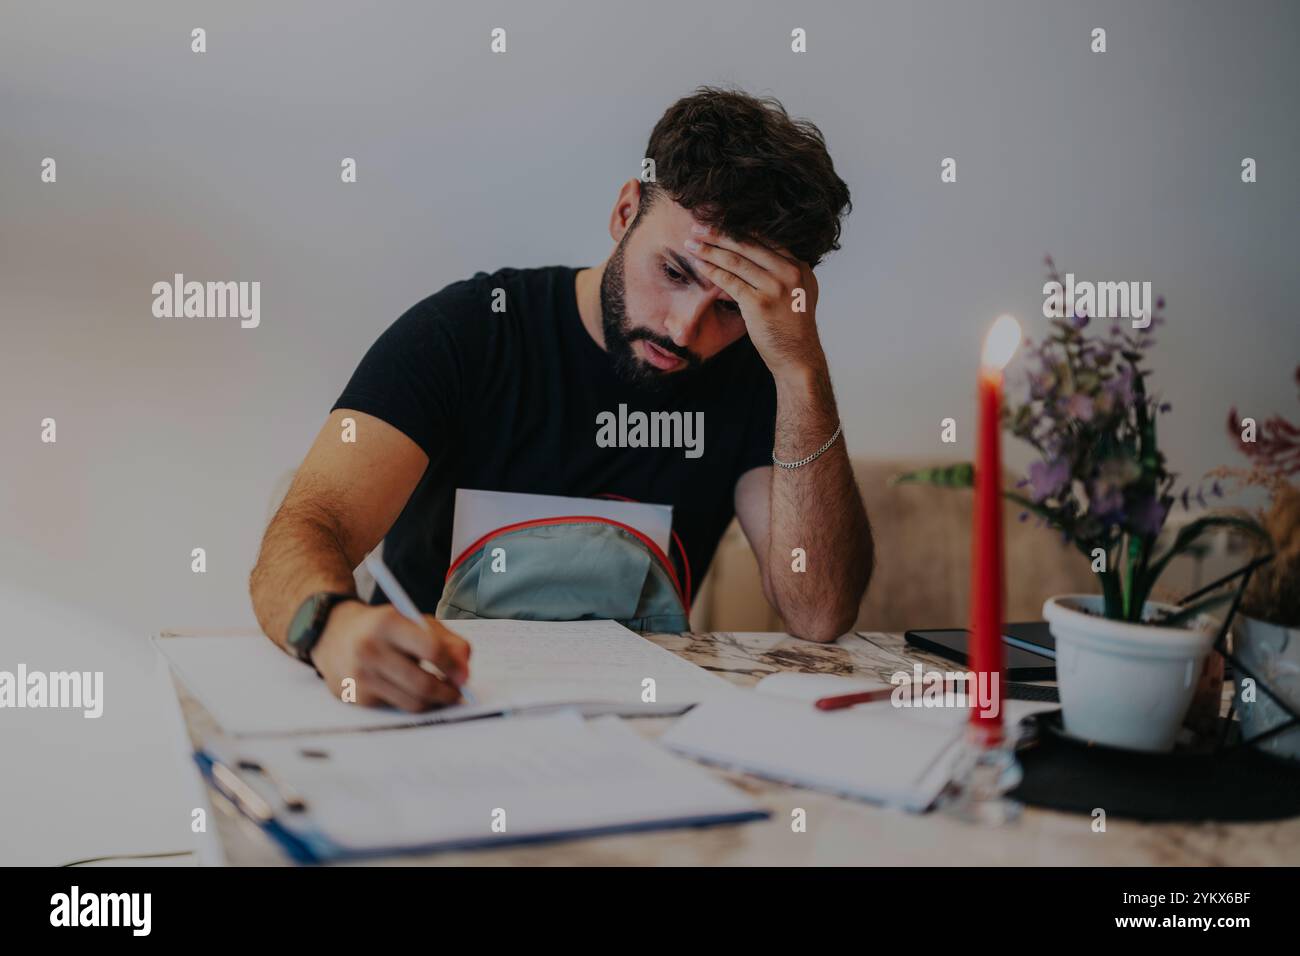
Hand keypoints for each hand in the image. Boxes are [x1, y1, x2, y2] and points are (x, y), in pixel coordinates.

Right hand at [311, 601, 470, 711]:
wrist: (333, 634)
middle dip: (447, 692)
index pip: (431, 650)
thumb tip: (464, 669)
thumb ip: (447, 640)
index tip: (464, 676)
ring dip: (433, 701)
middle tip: (457, 693)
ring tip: (441, 693)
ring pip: (412, 702)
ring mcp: (361, 675)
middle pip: (422, 683)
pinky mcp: (357, 697)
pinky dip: (412, 702)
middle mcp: (370, 649)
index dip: (453, 666)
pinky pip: (397, 707)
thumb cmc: (382, 627)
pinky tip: (412, 691)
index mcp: (388, 622)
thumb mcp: (415, 621)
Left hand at [684, 225, 825, 383]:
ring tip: (692, 244)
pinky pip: (729, 281)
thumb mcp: (798, 292)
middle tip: (698, 227)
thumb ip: (784, 273)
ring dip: (709, 250)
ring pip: (735, 261)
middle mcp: (790, 272)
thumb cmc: (792, 328)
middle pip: (748, 245)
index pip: (764, 239)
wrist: (798, 357)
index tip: (718, 223)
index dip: (737, 230)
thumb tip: (761, 256)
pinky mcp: (759, 303)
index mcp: (799, 265)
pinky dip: (711, 271)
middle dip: (719, 234)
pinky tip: (698, 266)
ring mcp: (775, 287)